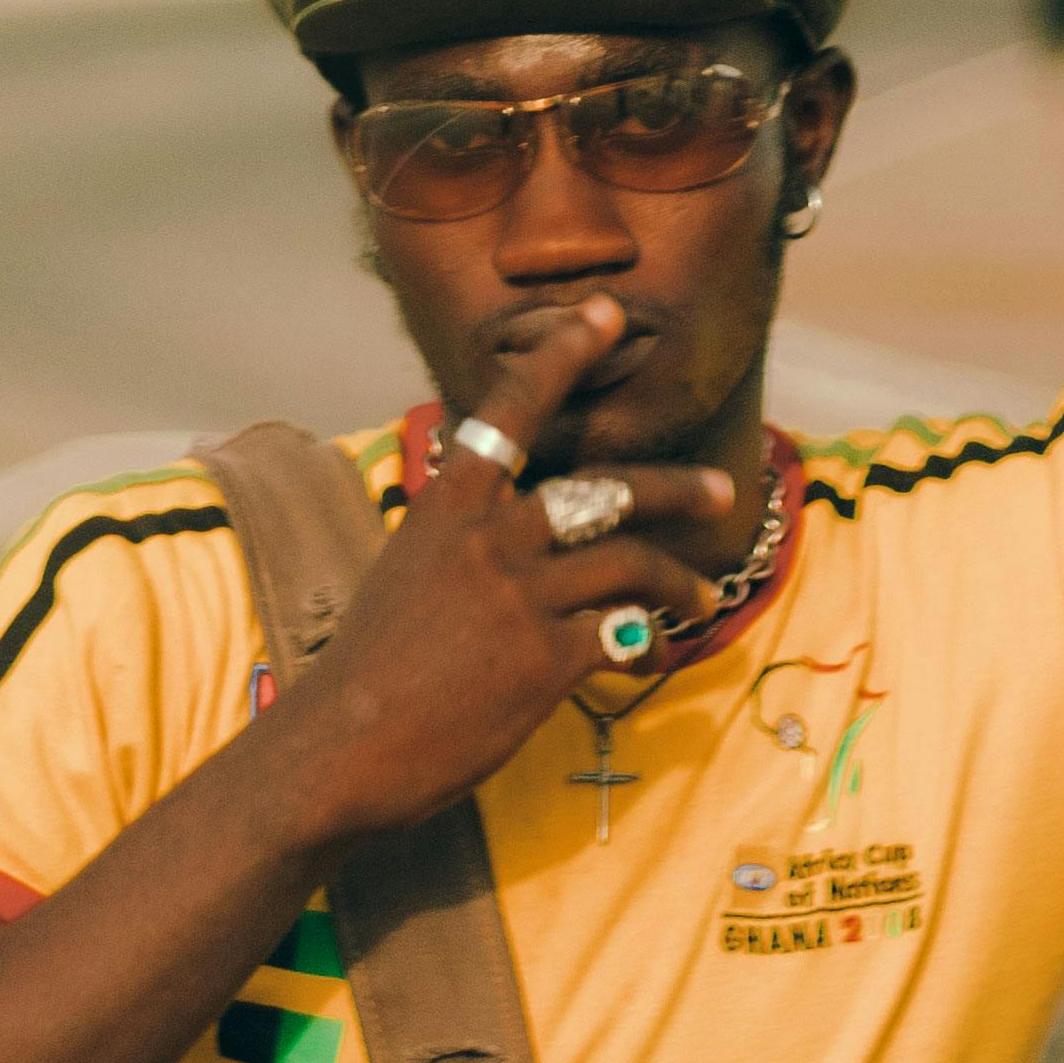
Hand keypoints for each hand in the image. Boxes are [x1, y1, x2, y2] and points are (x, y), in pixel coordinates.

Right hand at [256, 296, 735, 846]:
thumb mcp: (405, 575)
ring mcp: (520, 597)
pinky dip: (645, 641)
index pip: (511, 410)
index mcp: (445, 507)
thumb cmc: (366, 669)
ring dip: (679, 577)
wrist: (340, 748)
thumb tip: (508, 535)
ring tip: (705, 596)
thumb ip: (461, 543)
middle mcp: (488, 539)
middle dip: (676, 486)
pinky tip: (651, 654)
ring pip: (630, 561)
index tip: (604, 313)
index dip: (561, 356)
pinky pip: (622, 633)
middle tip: (723, 488)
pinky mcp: (544, 660)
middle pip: (606, 489)